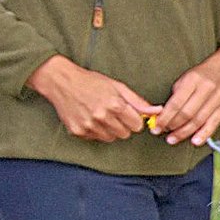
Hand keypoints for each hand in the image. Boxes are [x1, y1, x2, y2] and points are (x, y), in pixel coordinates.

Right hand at [27, 55, 158, 142]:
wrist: (61, 81)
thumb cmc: (91, 81)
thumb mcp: (118, 87)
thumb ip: (138, 102)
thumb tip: (157, 111)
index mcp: (114, 105)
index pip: (137, 126)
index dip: (135, 120)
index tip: (129, 115)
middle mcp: (101, 117)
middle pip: (125, 134)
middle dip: (124, 126)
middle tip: (115, 114)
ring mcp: (88, 125)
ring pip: (111, 138)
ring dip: (110, 130)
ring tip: (102, 115)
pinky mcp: (77, 131)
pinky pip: (96, 138)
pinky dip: (96, 131)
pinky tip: (90, 118)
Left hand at [152, 46, 219, 145]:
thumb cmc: (200, 76)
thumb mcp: (184, 79)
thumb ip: (175, 97)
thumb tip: (162, 116)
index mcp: (192, 80)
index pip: (176, 103)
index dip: (165, 117)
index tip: (156, 126)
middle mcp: (206, 89)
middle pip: (187, 113)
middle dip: (173, 126)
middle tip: (164, 132)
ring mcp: (217, 99)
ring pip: (199, 120)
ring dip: (184, 132)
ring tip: (173, 139)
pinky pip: (213, 124)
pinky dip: (204, 134)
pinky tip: (195, 141)